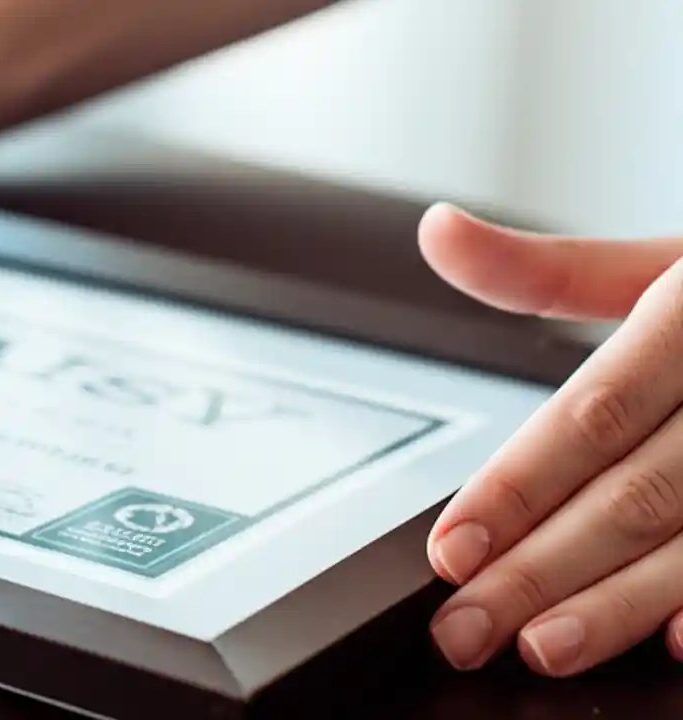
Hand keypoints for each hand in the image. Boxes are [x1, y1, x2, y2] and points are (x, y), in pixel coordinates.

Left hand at [419, 203, 682, 675]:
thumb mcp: (667, 260)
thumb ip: (548, 268)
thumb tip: (438, 234)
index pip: (592, 416)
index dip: (516, 487)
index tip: (451, 547)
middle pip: (634, 494)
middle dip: (540, 568)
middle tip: (463, 626)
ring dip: (620, 604)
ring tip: (543, 647)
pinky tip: (674, 644)